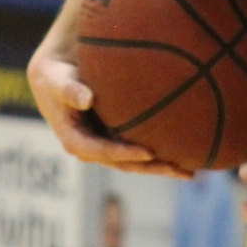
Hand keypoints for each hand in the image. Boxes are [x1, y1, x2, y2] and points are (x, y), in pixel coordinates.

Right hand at [27, 11, 191, 178]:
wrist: (55, 75)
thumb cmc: (55, 75)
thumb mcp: (56, 80)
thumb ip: (69, 89)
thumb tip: (87, 99)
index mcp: (75, 140)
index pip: (101, 152)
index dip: (124, 154)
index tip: (149, 152)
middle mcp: (92, 147)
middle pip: (124, 164)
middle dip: (152, 168)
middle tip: (180, 170)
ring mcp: (105, 144)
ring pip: (135, 162)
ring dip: (161, 167)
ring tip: (191, 171)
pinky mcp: (115, 136)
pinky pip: (138, 147)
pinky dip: (158, 153)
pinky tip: (183, 154)